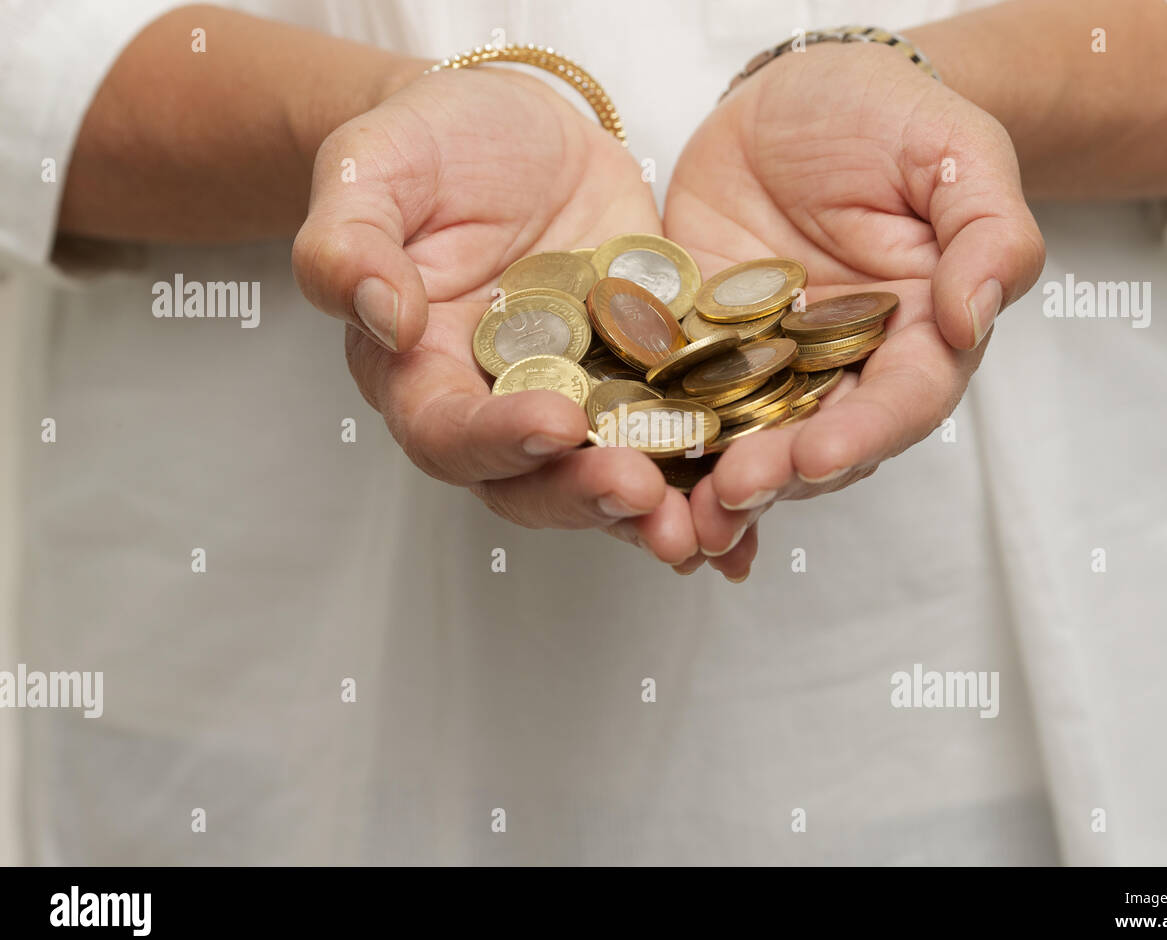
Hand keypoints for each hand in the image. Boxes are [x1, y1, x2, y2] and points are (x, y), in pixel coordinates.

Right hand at [293, 68, 695, 563]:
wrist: (516, 131)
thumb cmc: (432, 145)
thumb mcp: (374, 168)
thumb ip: (350, 243)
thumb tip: (380, 317)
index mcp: (422, 374)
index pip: (447, 431)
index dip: (497, 439)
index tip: (554, 422)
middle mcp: (501, 407)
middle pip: (534, 482)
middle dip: (588, 494)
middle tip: (642, 493)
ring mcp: (582, 400)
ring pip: (612, 477)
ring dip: (658, 509)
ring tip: (709, 526)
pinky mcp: (648, 380)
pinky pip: (679, 438)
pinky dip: (715, 476)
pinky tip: (762, 497)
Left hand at [664, 41, 1044, 576]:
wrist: (796, 94)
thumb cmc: (890, 117)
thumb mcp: (956, 155)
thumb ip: (987, 234)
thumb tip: (971, 318)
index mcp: (917, 338)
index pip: (901, 403)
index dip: (863, 435)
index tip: (821, 455)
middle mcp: (843, 370)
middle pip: (819, 442)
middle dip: (777, 476)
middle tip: (732, 494)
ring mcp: (766, 366)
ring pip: (748, 439)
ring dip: (718, 483)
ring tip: (682, 516)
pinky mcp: (700, 348)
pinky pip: (680, 400)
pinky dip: (663, 441)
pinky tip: (633, 474)